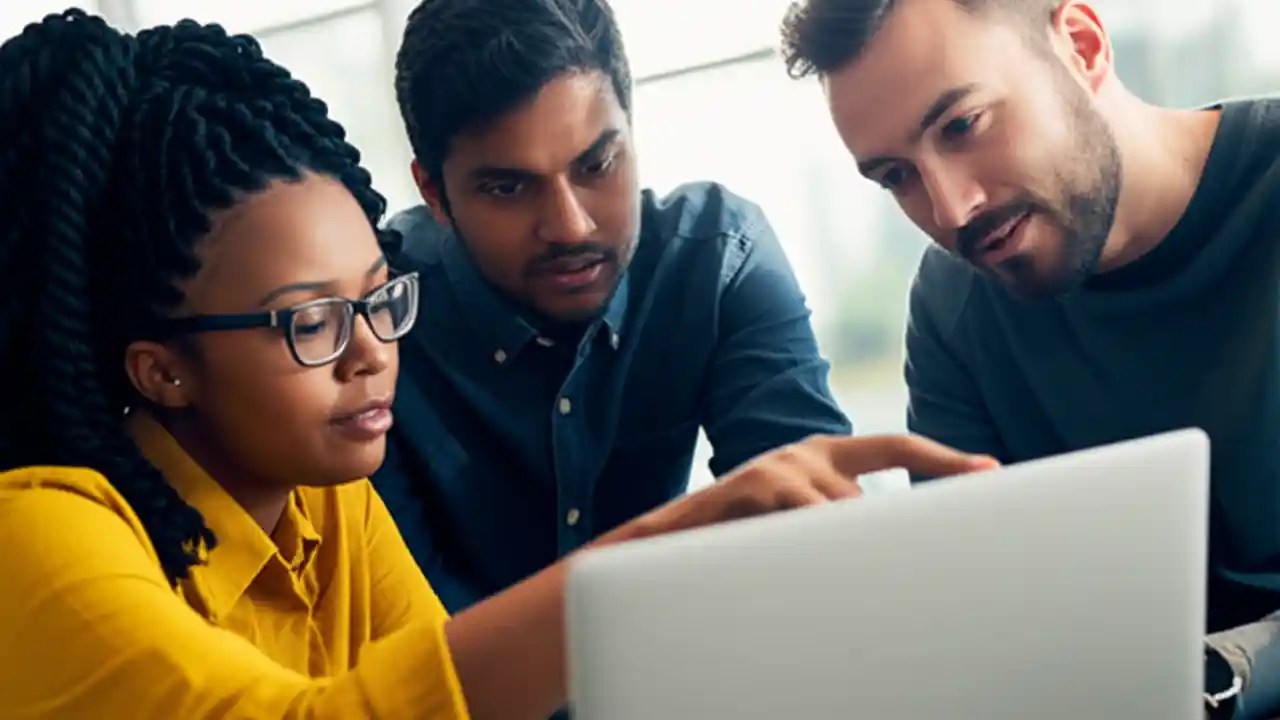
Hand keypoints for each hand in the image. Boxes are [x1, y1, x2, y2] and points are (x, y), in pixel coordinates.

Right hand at [607, 434, 998, 542]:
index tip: (992, 470)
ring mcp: (785, 465)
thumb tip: (895, 545)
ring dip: (844, 549)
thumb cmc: (738, 539)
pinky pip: (815, 521)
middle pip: (879, 484)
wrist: (665, 543)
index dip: (945, 458)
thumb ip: (836, 521)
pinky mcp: (762, 486)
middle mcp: (808, 451)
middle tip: (938, 540)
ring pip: (848, 514)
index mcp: (821, 456)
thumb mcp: (795, 524)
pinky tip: (804, 564)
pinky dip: (820, 547)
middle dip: (905, 514)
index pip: (896, 448)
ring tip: (834, 573)